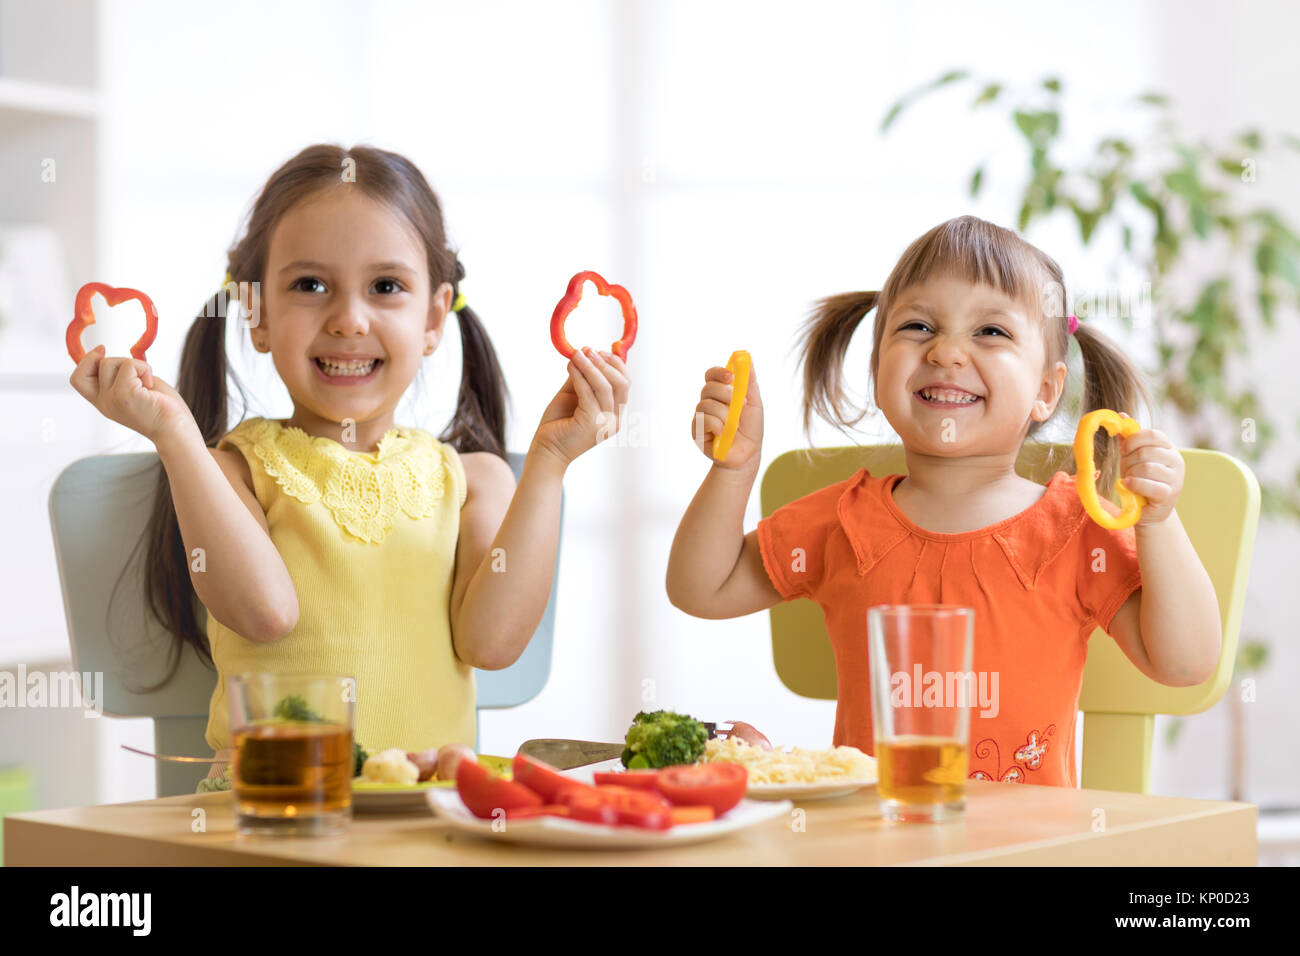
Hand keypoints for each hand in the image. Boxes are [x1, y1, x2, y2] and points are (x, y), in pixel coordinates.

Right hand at [69, 345, 195, 442]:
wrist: (177, 431)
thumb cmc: (164, 410)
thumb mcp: (136, 390)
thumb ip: (122, 377)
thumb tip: (117, 356)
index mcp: (104, 403)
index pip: (78, 379)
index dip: (86, 361)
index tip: (102, 350)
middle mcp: (104, 402)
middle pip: (90, 367)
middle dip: (111, 359)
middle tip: (133, 368)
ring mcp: (112, 398)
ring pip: (110, 362)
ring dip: (134, 365)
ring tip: (148, 383)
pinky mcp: (125, 394)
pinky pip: (129, 364)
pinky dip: (144, 368)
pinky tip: (151, 384)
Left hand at [532, 347, 630, 467]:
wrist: (546, 450)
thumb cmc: (558, 424)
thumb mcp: (573, 395)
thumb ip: (582, 378)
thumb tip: (586, 352)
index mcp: (614, 413)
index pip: (624, 384)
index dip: (616, 364)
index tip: (601, 350)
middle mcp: (614, 420)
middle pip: (621, 383)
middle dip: (605, 363)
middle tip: (589, 349)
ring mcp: (605, 423)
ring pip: (605, 386)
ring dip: (590, 366)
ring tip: (577, 353)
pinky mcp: (591, 424)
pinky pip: (588, 393)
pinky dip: (579, 376)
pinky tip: (570, 366)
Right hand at [690, 361, 763, 470]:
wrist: (747, 454)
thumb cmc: (751, 429)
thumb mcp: (755, 403)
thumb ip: (749, 382)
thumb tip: (747, 358)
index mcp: (720, 393)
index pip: (711, 375)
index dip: (718, 372)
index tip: (731, 376)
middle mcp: (708, 402)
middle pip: (708, 387)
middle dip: (725, 393)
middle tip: (738, 403)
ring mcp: (701, 416)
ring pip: (706, 404)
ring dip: (725, 414)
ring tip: (734, 424)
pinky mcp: (697, 431)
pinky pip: (704, 420)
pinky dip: (717, 425)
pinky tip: (724, 433)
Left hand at [1116, 412, 1183, 525]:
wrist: (1148, 508)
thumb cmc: (1140, 479)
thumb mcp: (1133, 456)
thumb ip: (1129, 438)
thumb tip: (1121, 415)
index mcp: (1169, 448)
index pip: (1154, 434)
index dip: (1134, 440)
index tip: (1124, 450)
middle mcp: (1176, 461)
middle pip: (1147, 452)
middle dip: (1130, 461)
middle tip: (1128, 470)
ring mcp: (1176, 478)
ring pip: (1146, 468)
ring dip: (1131, 475)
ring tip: (1130, 480)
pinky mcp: (1169, 494)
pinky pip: (1148, 485)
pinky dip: (1134, 485)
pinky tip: (1129, 486)